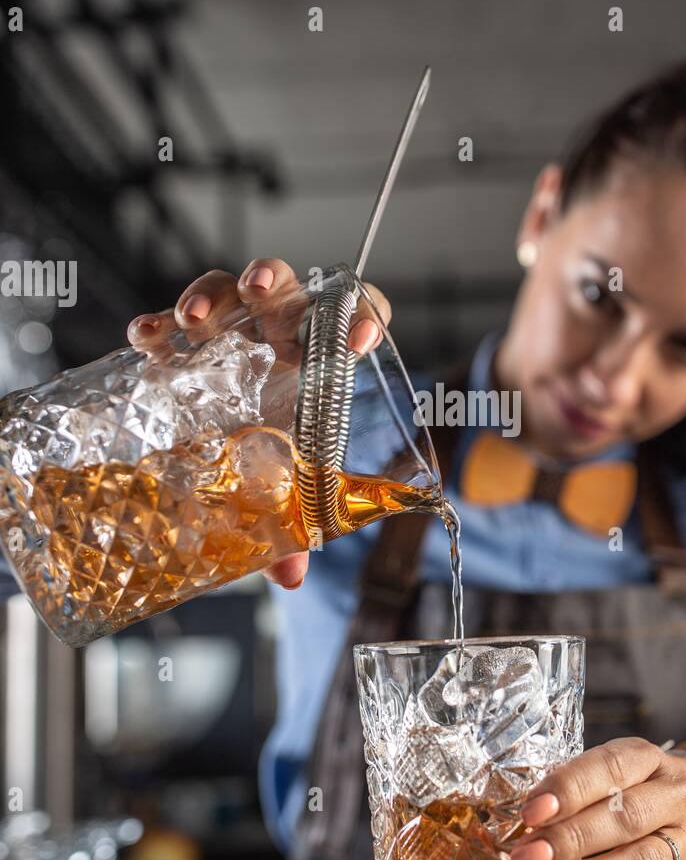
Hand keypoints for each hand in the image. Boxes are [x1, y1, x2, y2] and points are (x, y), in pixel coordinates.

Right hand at [126, 258, 391, 590]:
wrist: (239, 437)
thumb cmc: (278, 445)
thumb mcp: (292, 477)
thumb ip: (297, 522)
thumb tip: (291, 577)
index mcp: (324, 354)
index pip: (359, 311)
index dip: (364, 314)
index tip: (360, 338)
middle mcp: (282, 331)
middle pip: (286, 288)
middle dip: (274, 283)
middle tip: (260, 294)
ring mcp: (234, 327)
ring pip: (228, 289)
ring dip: (212, 295)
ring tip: (194, 319)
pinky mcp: (189, 337)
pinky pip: (173, 319)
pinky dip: (159, 325)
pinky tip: (147, 339)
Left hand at [509, 737, 685, 859]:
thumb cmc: (647, 789)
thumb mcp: (624, 771)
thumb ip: (581, 790)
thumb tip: (526, 825)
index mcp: (650, 759)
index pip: (610, 768)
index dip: (569, 789)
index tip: (530, 812)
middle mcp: (677, 797)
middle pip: (625, 819)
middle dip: (570, 840)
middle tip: (526, 859)